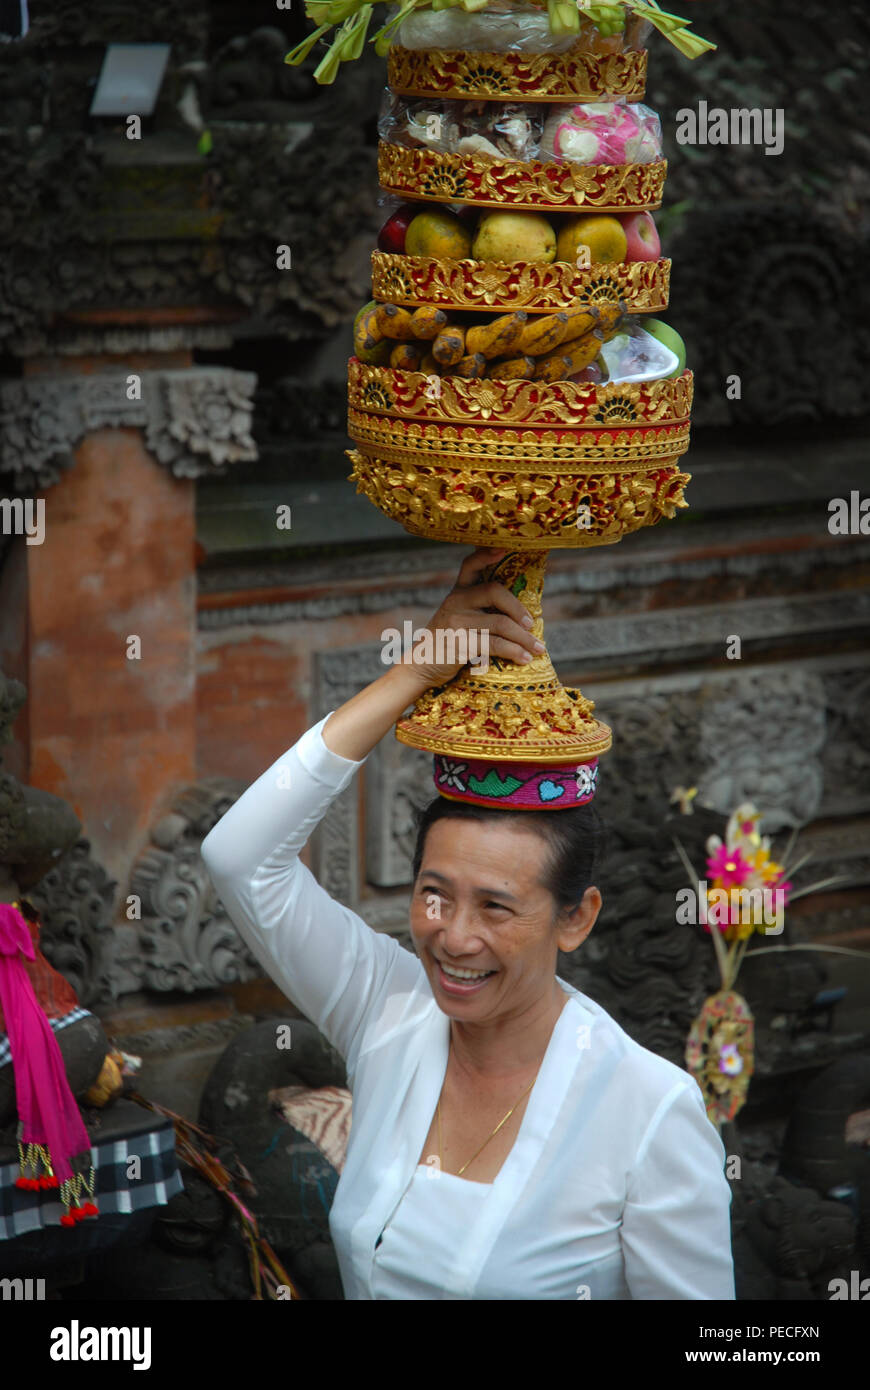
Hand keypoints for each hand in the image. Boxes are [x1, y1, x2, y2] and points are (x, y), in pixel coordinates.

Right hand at [401, 547, 543, 690]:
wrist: (422, 665)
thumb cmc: (449, 642)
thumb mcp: (458, 619)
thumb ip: (479, 610)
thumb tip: (523, 617)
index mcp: (457, 592)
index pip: (470, 565)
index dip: (486, 555)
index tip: (504, 548)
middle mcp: (455, 602)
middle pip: (494, 592)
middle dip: (519, 609)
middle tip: (532, 625)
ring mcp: (456, 621)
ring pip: (500, 623)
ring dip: (524, 638)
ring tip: (538, 649)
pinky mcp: (459, 642)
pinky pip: (495, 644)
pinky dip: (514, 652)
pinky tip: (524, 659)